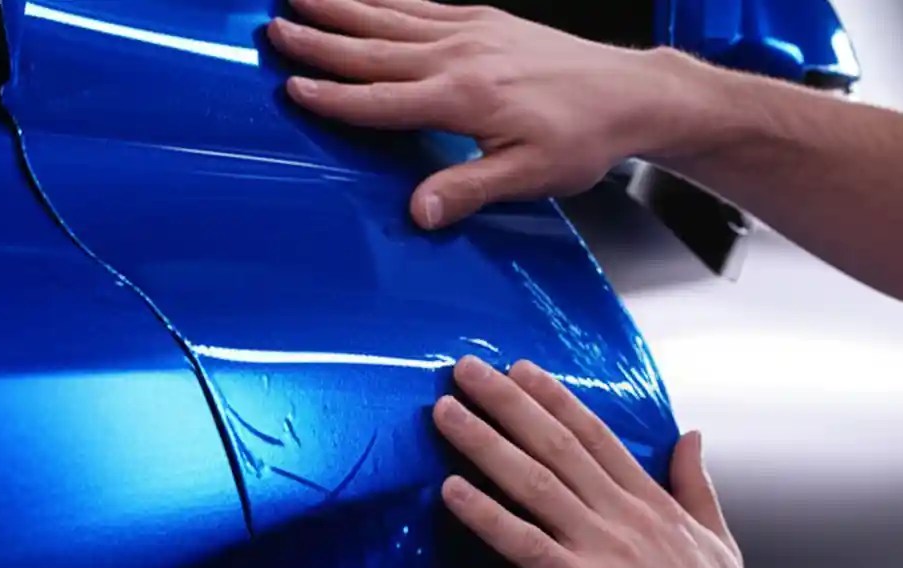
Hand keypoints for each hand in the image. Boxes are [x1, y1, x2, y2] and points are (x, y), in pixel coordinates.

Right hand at [267, 0, 706, 228]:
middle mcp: (460, 56)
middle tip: (274, 29)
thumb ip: (468, 189)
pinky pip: (421, 3)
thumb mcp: (528, 177)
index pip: (382, 100)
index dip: (334, 96)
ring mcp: (470, 31)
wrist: (629, 93)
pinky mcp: (483, 18)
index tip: (293, 87)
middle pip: (374, 50)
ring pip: (390, 18)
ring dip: (342, 7)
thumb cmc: (582, 139)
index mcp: (464, 98)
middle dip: (320, 41)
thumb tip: (418, 212)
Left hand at [432, 356, 778, 567]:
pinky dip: (485, 515)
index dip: (554, 398)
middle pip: (556, 444)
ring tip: (447, 413)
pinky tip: (452, 492)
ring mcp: (603, 548)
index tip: (521, 369)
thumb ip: (696, 484)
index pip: (595, 435)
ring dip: (484, 443)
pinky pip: (524, 543)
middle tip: (468, 370)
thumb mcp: (718, 541)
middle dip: (508, 402)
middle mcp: (624, 515)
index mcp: (652, 504)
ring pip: (533, 481)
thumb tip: (692, 436)